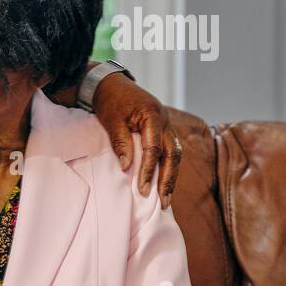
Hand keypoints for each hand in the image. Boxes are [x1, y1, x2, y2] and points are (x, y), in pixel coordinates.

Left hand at [91, 74, 181, 208]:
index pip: (154, 149)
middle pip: (173, 154)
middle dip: (169, 179)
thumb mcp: (112, 121)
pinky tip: (163, 182)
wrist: (111, 84)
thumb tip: (127, 168)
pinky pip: (170, 151)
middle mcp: (165, 121)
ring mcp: (166, 125)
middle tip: (164, 201)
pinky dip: (168, 167)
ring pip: (176, 154)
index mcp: (153, 116)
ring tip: (166, 198)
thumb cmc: (110, 102)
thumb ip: (121, 143)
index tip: (143, 189)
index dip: (149, 170)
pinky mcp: (163, 130)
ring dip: (171, 176)